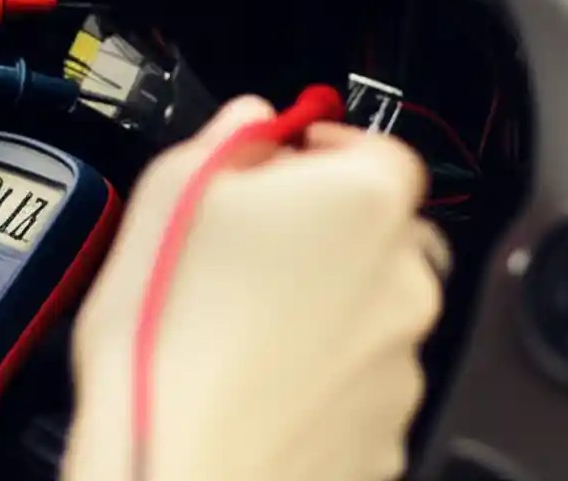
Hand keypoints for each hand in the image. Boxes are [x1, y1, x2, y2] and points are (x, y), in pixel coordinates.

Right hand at [65, 96, 447, 480]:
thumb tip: (250, 121)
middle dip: (322, 230)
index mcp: (358, 201)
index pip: (376, 147)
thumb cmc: (165, 337)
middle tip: (249, 249)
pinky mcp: (388, 427)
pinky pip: (359, 379)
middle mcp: (402, 278)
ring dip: (323, 303)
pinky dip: (321, 372)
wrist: (177, 468)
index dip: (324, 150)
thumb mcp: (166, 195)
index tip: (283, 163)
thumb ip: (224, 138)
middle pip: (378, 231)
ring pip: (369, 308)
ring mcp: (402, 360)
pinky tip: (256, 376)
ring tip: (238, 324)